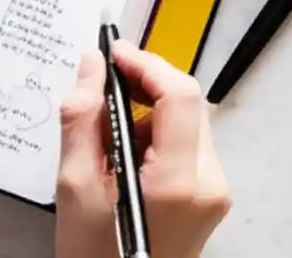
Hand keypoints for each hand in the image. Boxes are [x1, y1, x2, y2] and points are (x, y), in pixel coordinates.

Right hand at [56, 41, 230, 257]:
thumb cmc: (95, 257)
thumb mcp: (74, 188)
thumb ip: (83, 120)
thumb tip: (93, 66)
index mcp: (178, 182)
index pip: (179, 95)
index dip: (147, 65)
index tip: (114, 54)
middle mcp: (209, 181)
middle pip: (187, 103)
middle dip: (145, 86)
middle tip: (103, 87)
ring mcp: (216, 189)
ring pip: (188, 121)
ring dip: (148, 113)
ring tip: (107, 137)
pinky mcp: (212, 195)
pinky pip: (188, 144)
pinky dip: (157, 137)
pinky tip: (126, 157)